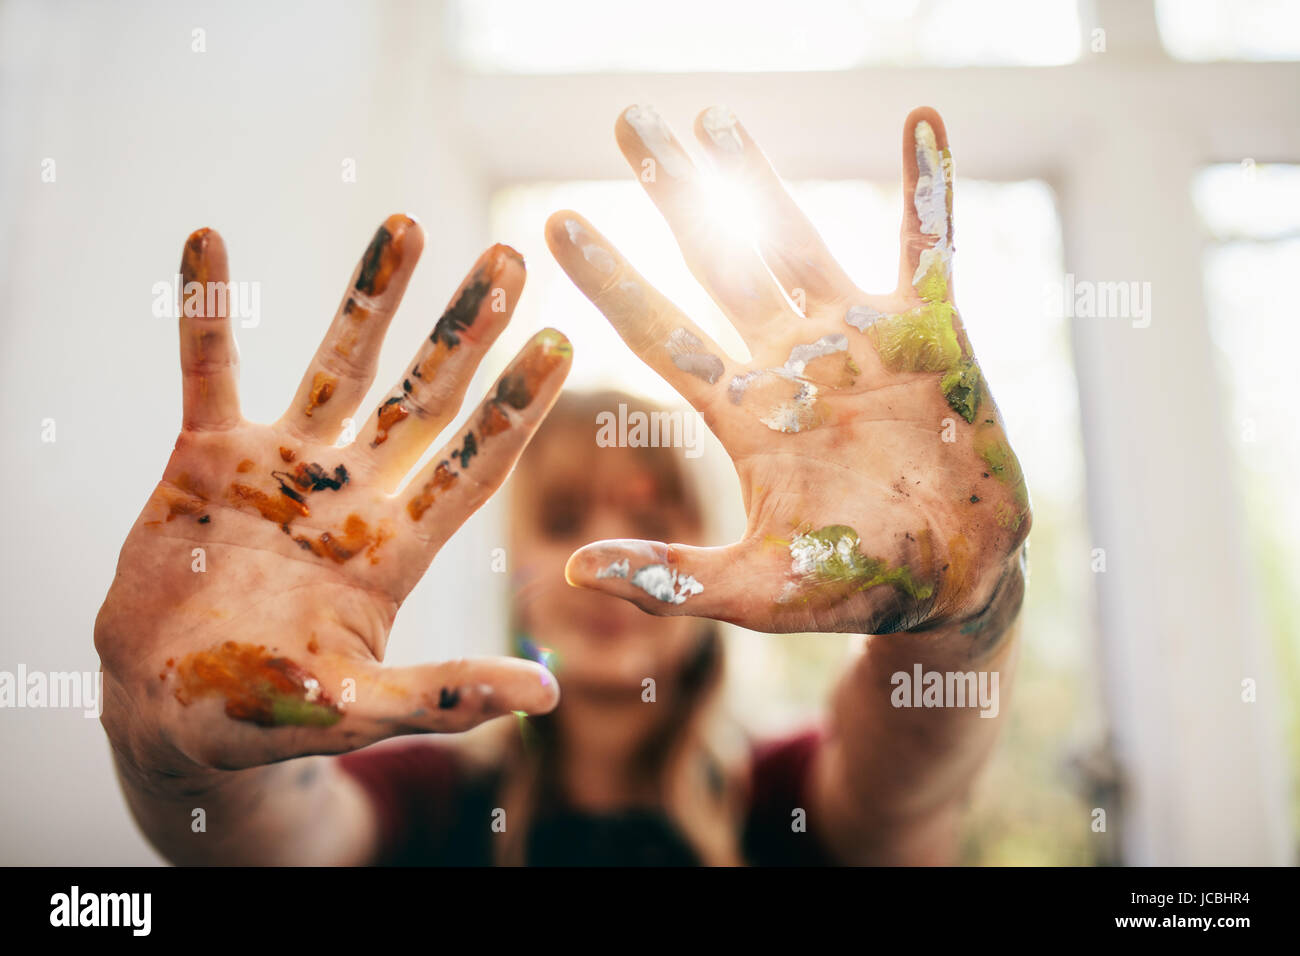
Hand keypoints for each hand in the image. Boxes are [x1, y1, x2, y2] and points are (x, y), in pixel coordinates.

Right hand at [95, 216, 568, 774]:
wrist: (166, 707)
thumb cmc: (263, 720)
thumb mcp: (356, 710)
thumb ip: (443, 697)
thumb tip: (547, 694)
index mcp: (396, 553)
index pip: (473, 467)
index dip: (516, 408)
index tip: (561, 344)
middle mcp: (352, 497)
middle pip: (424, 400)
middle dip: (465, 331)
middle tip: (509, 258)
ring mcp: (282, 470)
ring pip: (337, 366)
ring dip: (369, 296)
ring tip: (406, 222)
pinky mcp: (208, 458)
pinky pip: (206, 370)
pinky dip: (206, 312)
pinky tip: (210, 241)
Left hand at [548, 106, 1028, 636]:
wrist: (951, 582)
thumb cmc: (851, 588)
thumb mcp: (755, 592)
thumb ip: (671, 577)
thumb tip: (570, 569)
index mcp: (743, 415)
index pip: (660, 334)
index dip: (611, 280)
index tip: (555, 225)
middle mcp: (789, 363)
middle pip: (718, 261)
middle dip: (674, 194)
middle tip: (630, 120)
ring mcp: (859, 341)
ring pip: (798, 239)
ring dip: (759, 178)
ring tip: (713, 117)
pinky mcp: (932, 334)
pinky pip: (930, 246)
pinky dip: (928, 188)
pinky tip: (921, 122)